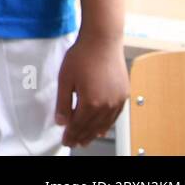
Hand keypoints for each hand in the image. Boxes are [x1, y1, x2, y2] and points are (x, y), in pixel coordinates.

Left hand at [55, 32, 127, 147]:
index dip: (71, 134)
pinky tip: (102, 128)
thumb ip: (63, 103)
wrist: (103, 40)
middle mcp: (106, 105)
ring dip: (94, 133)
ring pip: (105, 123)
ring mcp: (117, 100)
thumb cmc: (82, 56)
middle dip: (82, 136)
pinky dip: (107, 124)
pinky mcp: (123, 94)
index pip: (79, 125)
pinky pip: (115, 115)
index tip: (66, 141)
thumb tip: (61, 122)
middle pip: (92, 127)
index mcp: (90, 102)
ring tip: (86, 139)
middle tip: (74, 143)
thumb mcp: (65, 79)